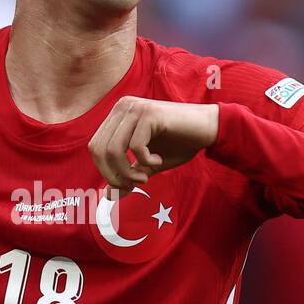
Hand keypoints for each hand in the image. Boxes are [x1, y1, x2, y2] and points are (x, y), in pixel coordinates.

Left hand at [88, 96, 218, 193]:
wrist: (208, 128)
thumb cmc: (179, 144)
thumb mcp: (148, 165)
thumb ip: (128, 176)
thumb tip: (108, 196)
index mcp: (117, 115)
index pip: (95, 147)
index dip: (106, 171)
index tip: (126, 183)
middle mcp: (122, 107)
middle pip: (99, 150)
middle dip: (115, 175)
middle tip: (136, 183)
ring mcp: (135, 108)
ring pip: (114, 149)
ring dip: (128, 172)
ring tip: (145, 177)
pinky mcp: (150, 113)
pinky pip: (135, 146)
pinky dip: (145, 161)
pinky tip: (158, 160)